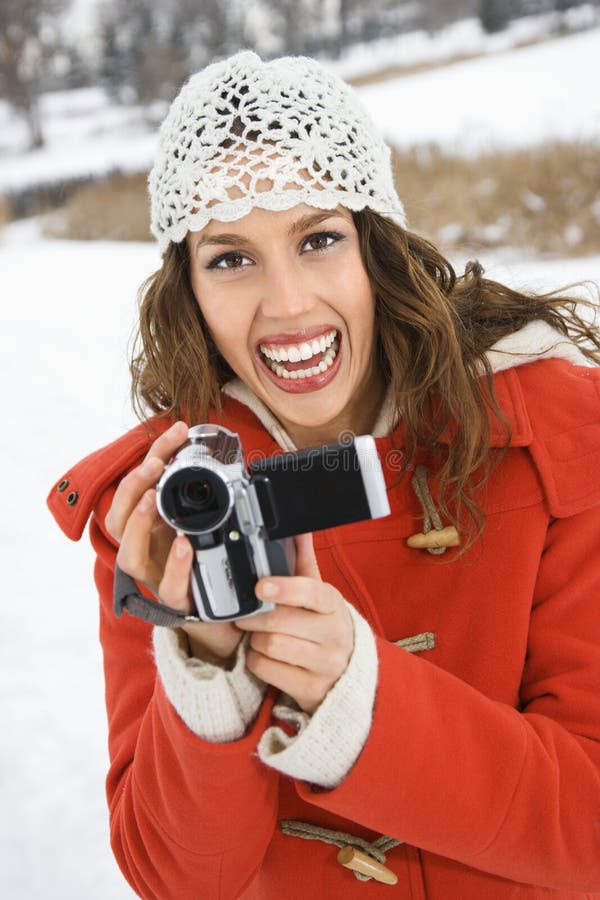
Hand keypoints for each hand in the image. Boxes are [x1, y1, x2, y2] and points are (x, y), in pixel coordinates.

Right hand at [105, 421, 242, 664]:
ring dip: (139, 524)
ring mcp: (158, 579)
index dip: (153, 457)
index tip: (177, 431)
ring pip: (130, 555)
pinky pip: (170, 589)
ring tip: (153, 500)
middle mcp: (148, 553)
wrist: (229, 619)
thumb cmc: (215, 566)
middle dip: (133, 486)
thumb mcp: (211, 525)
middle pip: (119, 519)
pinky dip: (176, 566)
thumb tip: (236, 458)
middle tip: (155, 464)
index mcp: (153, 530)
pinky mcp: (179, 604)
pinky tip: (184, 545)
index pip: (139, 488)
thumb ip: (215, 498)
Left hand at [235, 533, 353, 713]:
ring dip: (255, 640)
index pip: (311, 592)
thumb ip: (303, 562)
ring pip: (271, 646)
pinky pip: (268, 670)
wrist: (346, 676)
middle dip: (255, 618)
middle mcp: (335, 634)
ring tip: (257, 636)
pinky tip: (263, 656)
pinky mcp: (312, 688)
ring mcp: (326, 664)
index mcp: (334, 605)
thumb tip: (298, 529)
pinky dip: (257, 662)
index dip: (285, 587)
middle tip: (246, 615)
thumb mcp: (318, 596)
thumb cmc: (322, 628)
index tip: (260, 585)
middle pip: (281, 622)